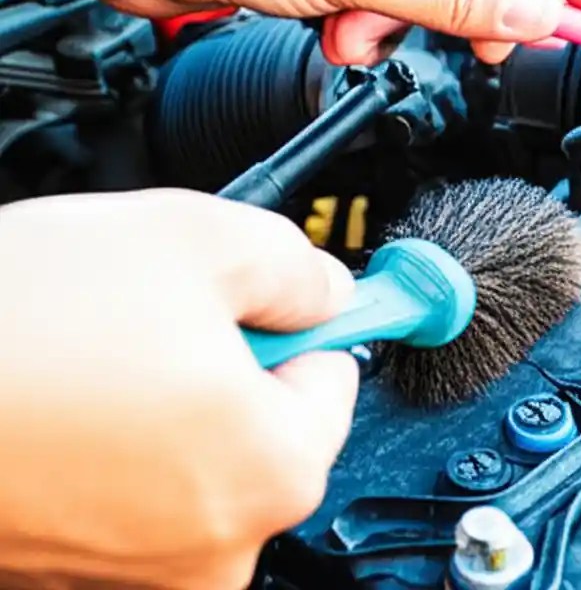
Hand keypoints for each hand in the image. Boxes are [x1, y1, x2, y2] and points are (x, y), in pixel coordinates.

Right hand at [0, 190, 357, 588]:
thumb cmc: (11, 325)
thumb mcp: (195, 239)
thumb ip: (293, 266)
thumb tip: (326, 289)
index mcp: (273, 472)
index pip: (335, 379)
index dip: (293, 324)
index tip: (268, 302)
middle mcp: (214, 550)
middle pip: (261, 427)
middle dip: (221, 368)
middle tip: (147, 320)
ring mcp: (131, 578)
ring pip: (184, 460)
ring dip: (154, 407)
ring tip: (79, 362)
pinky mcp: (60, 578)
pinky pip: (117, 496)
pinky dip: (98, 452)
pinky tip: (47, 406)